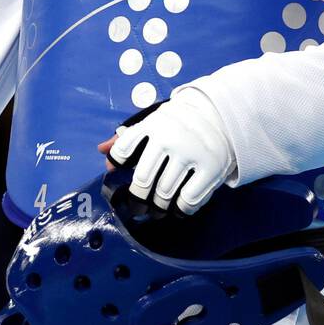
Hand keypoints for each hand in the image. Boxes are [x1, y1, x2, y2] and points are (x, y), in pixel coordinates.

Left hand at [96, 85, 236, 213]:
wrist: (222, 114)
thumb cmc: (179, 123)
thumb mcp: (154, 122)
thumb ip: (128, 138)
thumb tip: (102, 151)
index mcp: (153, 125)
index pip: (123, 150)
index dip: (118, 164)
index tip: (121, 172)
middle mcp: (170, 138)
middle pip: (143, 180)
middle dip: (138, 199)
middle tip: (138, 207)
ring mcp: (191, 153)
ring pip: (164, 193)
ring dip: (159, 206)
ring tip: (158, 208)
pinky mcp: (211, 168)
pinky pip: (189, 199)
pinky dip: (180, 210)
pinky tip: (178, 209)